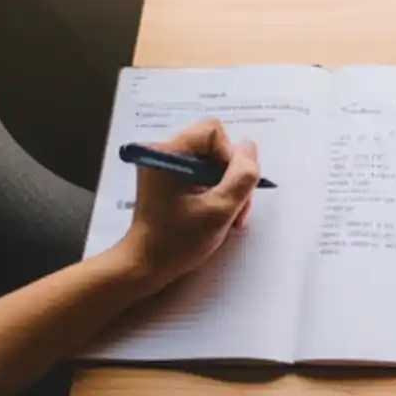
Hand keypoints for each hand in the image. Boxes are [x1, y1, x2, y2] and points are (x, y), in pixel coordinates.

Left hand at [117, 118, 259, 288]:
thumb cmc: (178, 240)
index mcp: (169, 152)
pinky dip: (214, 192)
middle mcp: (162, 152)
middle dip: (231, 177)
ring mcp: (164, 166)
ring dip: (226, 188)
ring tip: (226, 217)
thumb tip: (249, 148)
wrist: (146, 264)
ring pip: (212, 162)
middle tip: (234, 210)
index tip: (228, 188)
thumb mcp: (221, 209)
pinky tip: (214, 214)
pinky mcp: (167, 178)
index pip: (214, 131)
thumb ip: (243, 175)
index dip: (230, 157)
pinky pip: (201, 173)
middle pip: (214, 147)